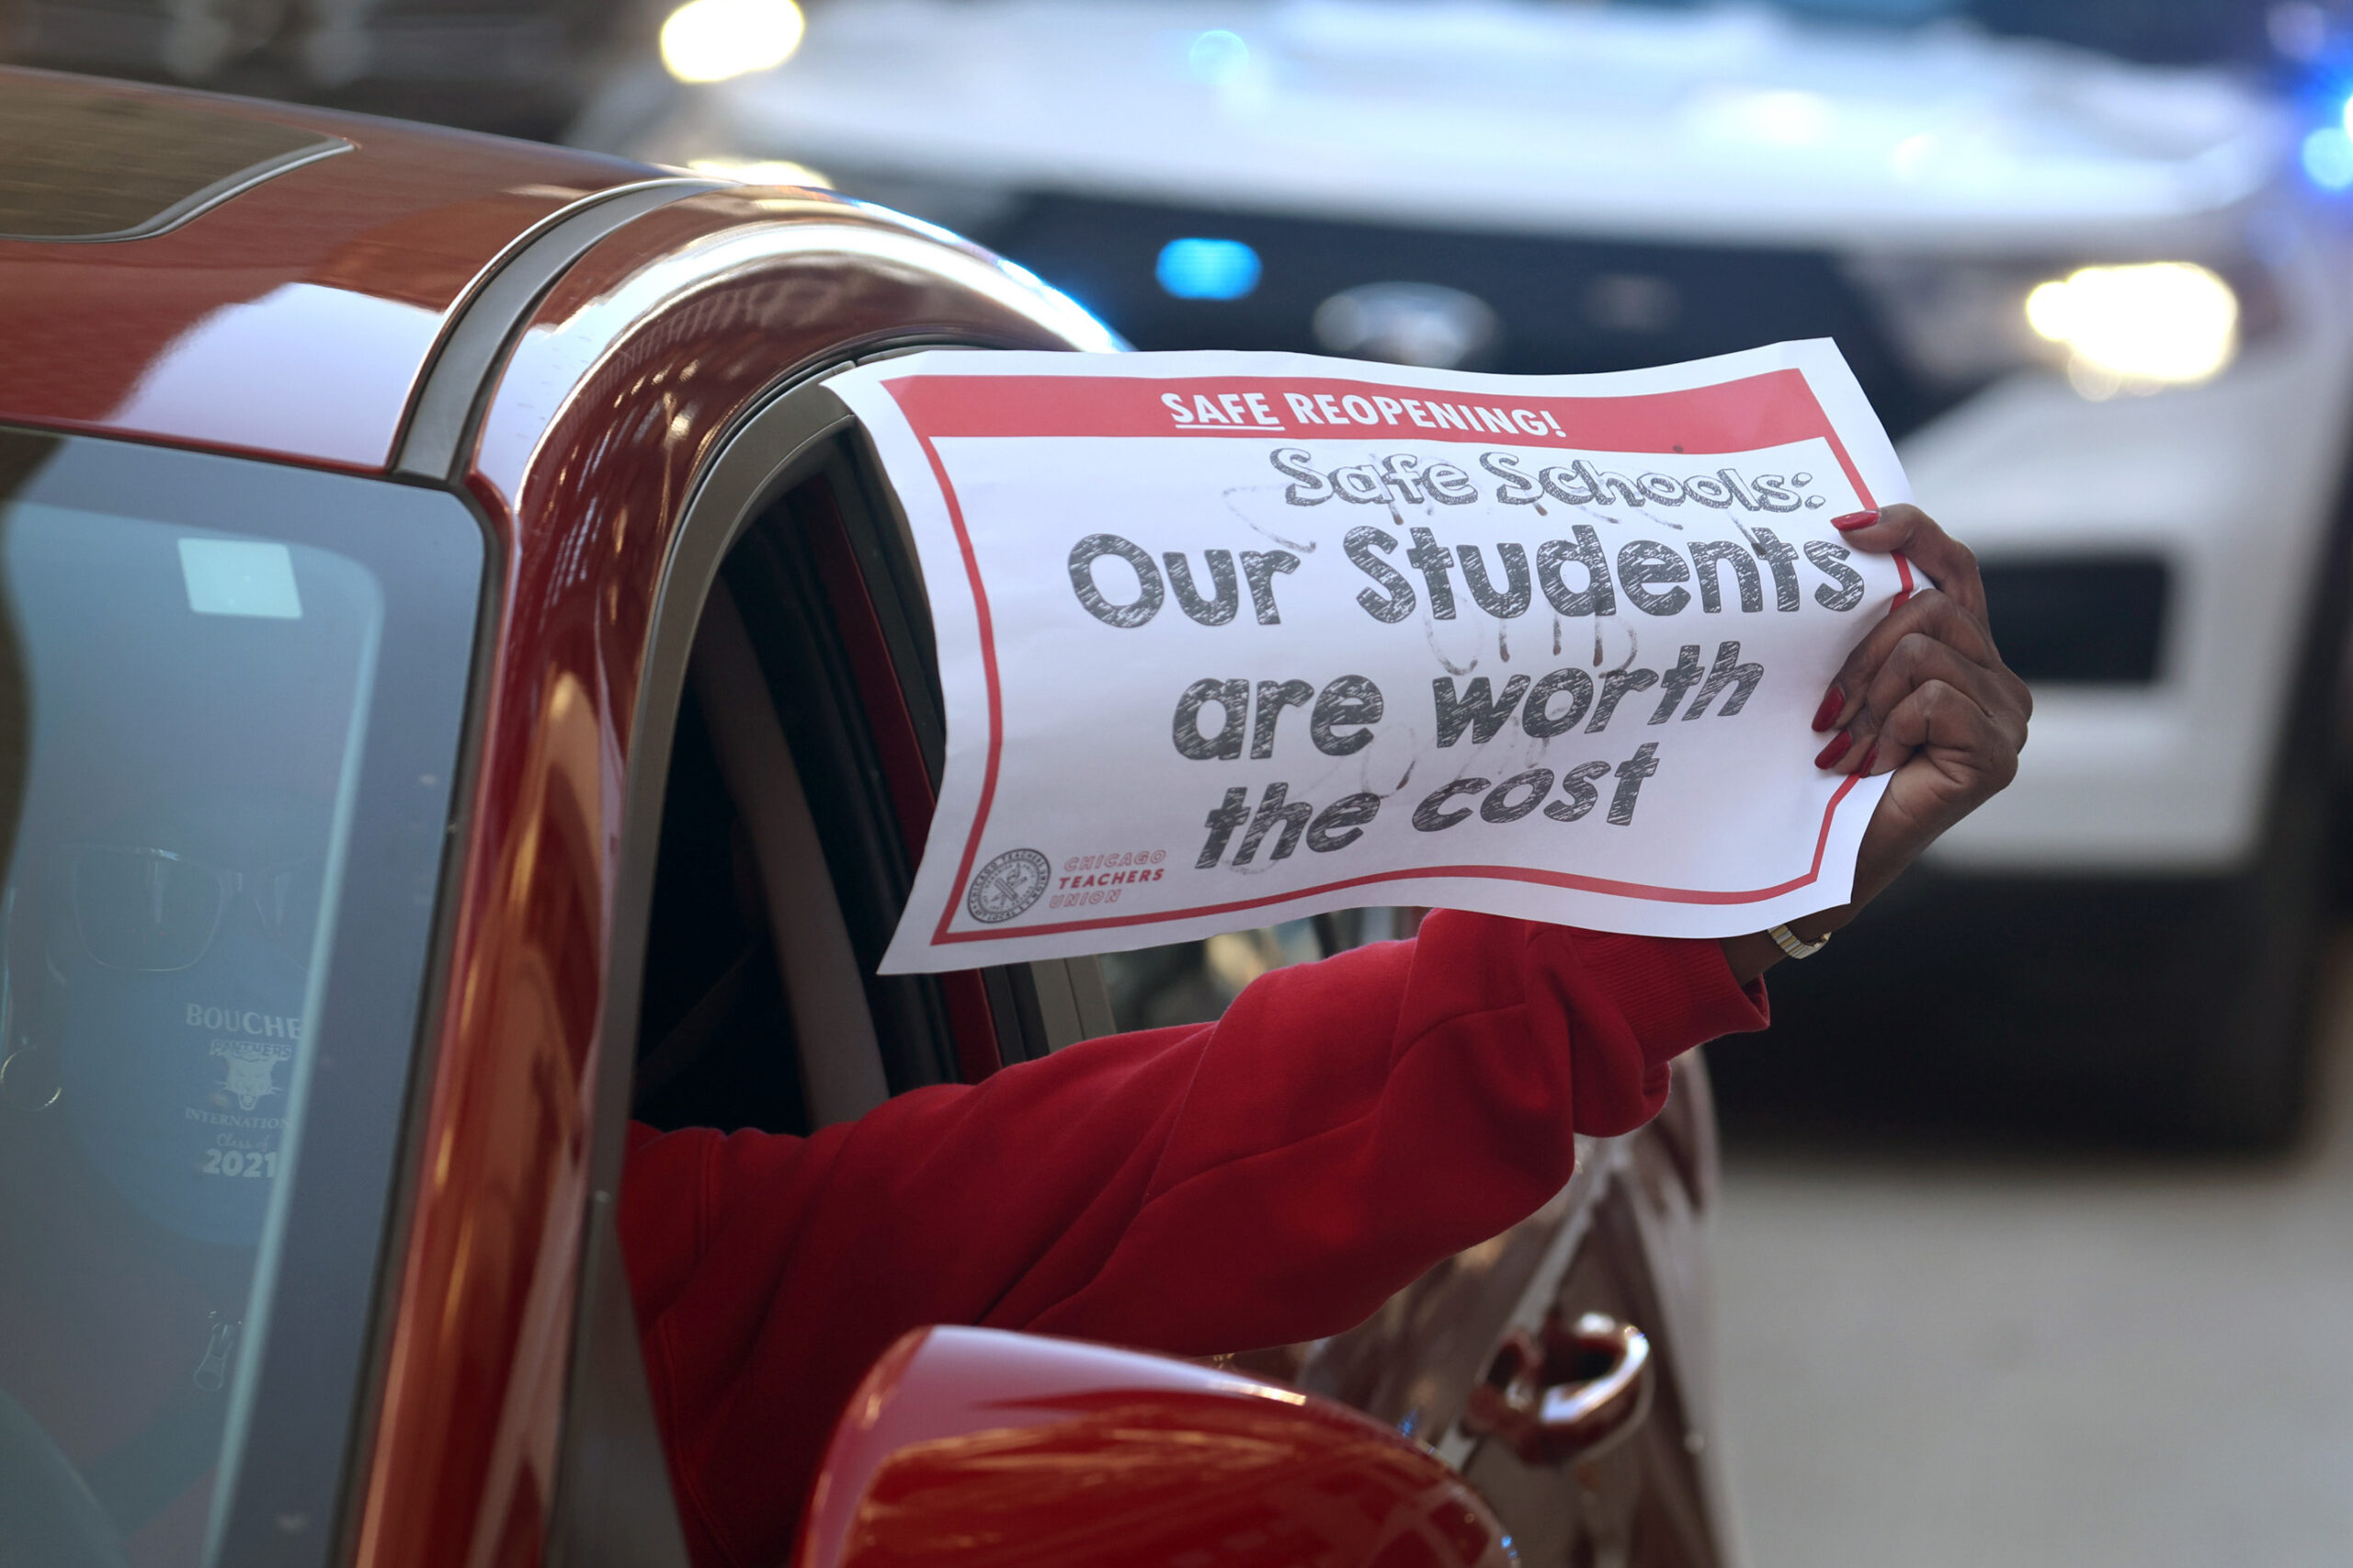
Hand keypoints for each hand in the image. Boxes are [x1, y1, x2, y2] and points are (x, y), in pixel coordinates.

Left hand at [1722, 504, 2029, 981]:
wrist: (1818, 857)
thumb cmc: (1821, 771)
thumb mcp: (1842, 681)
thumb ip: (1863, 628)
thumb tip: (1841, 543)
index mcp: (1963, 654)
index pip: (1953, 566)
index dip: (1908, 531)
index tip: (1843, 528)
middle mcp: (1998, 680)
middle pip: (1928, 606)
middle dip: (1861, 650)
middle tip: (1827, 708)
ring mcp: (2007, 717)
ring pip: (1924, 647)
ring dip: (1866, 695)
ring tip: (1845, 743)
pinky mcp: (1998, 754)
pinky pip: (1933, 697)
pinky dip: (1888, 728)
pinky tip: (1874, 765)